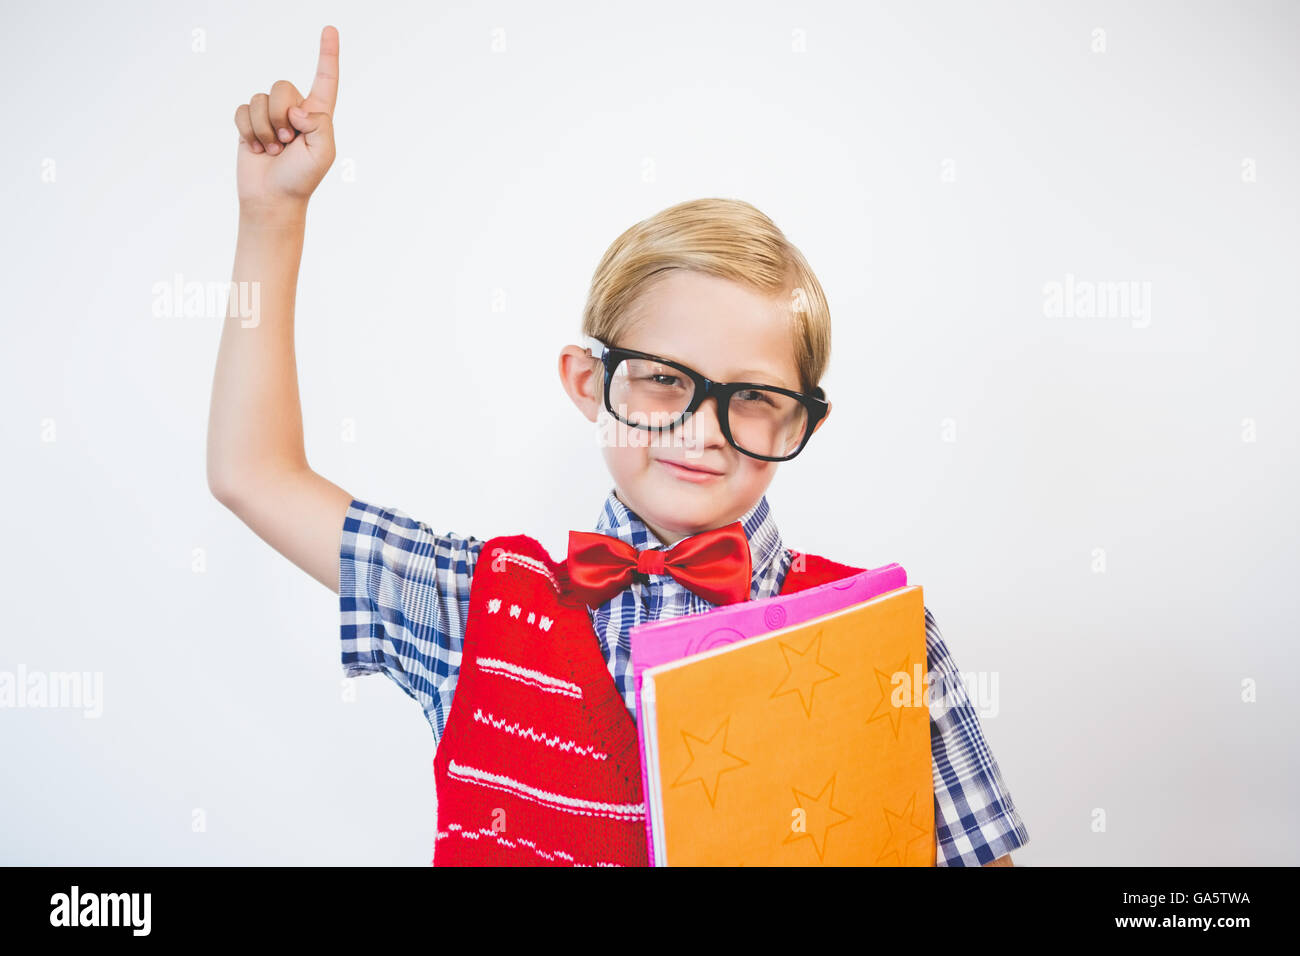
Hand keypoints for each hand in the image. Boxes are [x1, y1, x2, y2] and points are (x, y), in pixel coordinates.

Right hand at [233, 25, 338, 212]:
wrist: (273, 198)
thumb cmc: (302, 179)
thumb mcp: (323, 152)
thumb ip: (320, 123)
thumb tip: (296, 108)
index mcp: (318, 114)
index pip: (325, 79)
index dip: (327, 54)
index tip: (330, 29)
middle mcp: (294, 110)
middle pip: (283, 86)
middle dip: (280, 116)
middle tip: (287, 144)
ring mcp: (270, 116)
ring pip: (260, 99)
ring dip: (264, 129)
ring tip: (273, 151)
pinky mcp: (249, 123)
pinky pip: (242, 109)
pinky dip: (248, 131)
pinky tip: (256, 149)